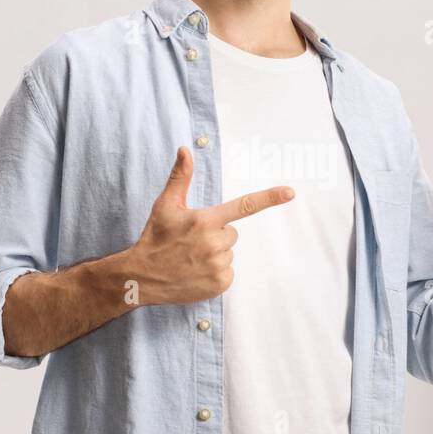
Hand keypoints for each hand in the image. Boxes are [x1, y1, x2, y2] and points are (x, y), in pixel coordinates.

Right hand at [127, 146, 294, 305]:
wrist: (142, 278)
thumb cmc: (155, 238)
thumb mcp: (165, 205)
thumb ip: (180, 177)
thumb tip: (185, 149)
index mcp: (205, 220)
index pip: (244, 206)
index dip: (270, 197)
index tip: (290, 192)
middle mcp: (214, 242)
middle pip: (232, 233)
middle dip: (216, 235)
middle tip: (192, 242)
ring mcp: (218, 265)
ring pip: (229, 253)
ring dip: (215, 255)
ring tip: (191, 259)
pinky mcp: (219, 284)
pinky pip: (228, 272)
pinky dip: (215, 273)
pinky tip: (195, 272)